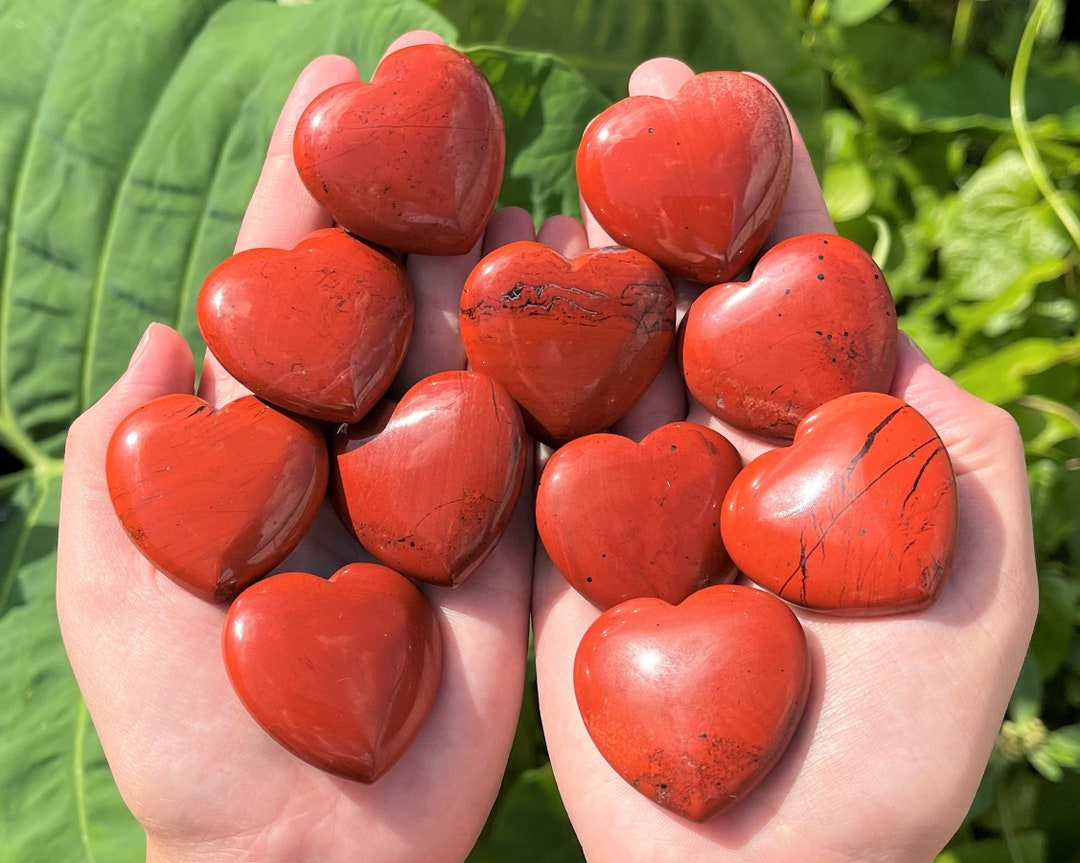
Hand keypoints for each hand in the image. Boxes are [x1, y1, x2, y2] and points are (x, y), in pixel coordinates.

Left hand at [57, 32, 535, 862]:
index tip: (332, 83)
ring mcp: (457, 491)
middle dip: (420, 186)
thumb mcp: (116, 598)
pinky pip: (559, 443)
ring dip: (509, 255)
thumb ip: (123, 469)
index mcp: (271, 446)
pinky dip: (583, 367)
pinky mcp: (528, 545)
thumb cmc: (195, 746)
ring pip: (489, 350)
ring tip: (537, 160)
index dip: (309, 188)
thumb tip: (159, 333)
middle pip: (398, 295)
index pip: (291, 290)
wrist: (315, 861)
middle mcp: (369, 449)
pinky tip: (610, 282)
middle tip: (445, 79)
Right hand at [532, 59, 1038, 862]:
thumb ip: (944, 435)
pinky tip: (470, 281)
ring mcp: (627, 487)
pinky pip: (519, 437)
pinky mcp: (546, 540)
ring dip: (569, 258)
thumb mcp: (973, 576)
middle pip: (682, 295)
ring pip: (596, 350)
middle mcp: (719, 447)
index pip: (788, 281)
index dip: (755, 184)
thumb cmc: (883, 749)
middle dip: (654, 193)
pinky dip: (496, 361)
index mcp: (818, 439)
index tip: (712, 94)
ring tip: (535, 167)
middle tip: (624, 103)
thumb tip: (877, 308)